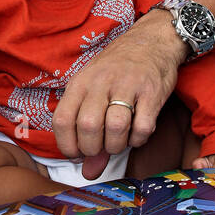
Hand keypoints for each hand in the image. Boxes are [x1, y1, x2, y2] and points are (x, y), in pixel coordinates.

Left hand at [53, 10, 185, 168]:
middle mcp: (101, 82)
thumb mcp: (95, 93)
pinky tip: (137, 134)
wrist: (151, 41)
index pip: (62, 120)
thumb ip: (88, 133)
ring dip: (116, 145)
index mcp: (81, 82)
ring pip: (115, 127)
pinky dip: (138, 139)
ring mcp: (127, 85)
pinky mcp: (152, 92)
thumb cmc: (117, 71)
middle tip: (101, 148)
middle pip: (88, 126)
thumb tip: (88, 173)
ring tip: (119, 142)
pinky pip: (143, 126)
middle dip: (93, 148)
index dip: (67, 145)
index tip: (77, 153)